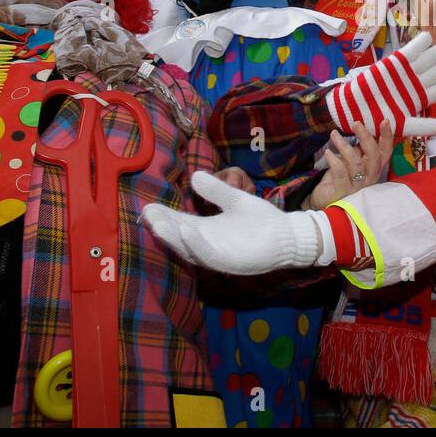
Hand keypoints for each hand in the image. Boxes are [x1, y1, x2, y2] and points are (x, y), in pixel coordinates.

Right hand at [143, 171, 322, 274]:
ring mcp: (218, 255)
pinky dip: (196, 243)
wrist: (289, 235)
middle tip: (147, 214)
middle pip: (179, 237)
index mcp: (207, 230)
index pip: (179, 223)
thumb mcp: (236, 200)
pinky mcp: (229, 262)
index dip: (164, 216)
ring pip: (189, 248)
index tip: (147, 206)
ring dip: (173, 236)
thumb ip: (216, 190)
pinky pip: (208, 254)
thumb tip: (195, 174)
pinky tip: (186, 229)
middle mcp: (208, 245)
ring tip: (158, 222)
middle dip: (163, 227)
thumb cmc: (262, 220)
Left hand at [305, 121, 393, 209]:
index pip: (386, 152)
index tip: (384, 120)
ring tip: (334, 134)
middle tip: (356, 123)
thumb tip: (361, 127)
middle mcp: (369, 178)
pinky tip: (328, 153)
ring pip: (356, 163)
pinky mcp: (342, 193)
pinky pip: (340, 173)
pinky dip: (334, 160)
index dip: (387, 137)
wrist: (323, 199)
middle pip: (374, 157)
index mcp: (373, 168)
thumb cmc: (340, 177)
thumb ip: (358, 148)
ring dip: (344, 146)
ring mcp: (357, 187)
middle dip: (366, 138)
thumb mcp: (351, 160)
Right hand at [324, 33, 435, 138]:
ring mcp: (406, 72)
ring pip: (427, 59)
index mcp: (421, 98)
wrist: (353, 109)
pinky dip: (419, 44)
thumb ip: (425, 126)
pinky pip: (410, 51)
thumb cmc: (377, 119)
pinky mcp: (394, 63)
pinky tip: (429, 37)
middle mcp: (416, 83)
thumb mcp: (403, 125)